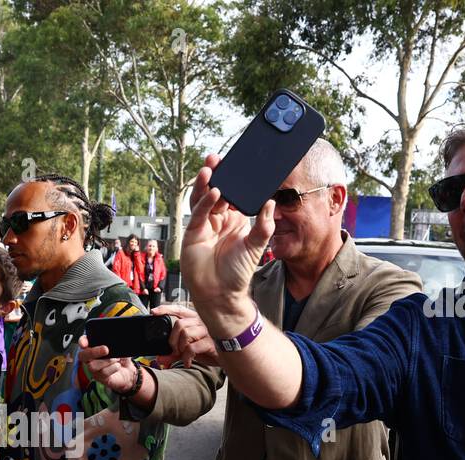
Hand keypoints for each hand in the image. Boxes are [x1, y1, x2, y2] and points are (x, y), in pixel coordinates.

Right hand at [78, 334, 139, 393]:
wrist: (127, 371)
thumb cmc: (121, 357)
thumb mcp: (119, 347)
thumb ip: (113, 343)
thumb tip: (111, 344)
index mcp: (92, 346)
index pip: (83, 342)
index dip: (82, 341)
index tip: (84, 344)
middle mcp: (89, 358)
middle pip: (83, 355)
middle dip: (94, 352)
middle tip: (106, 349)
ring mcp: (93, 369)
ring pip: (93, 366)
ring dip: (108, 361)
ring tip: (117, 359)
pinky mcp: (99, 377)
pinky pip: (103, 372)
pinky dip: (113, 367)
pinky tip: (118, 366)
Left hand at [159, 303, 218, 366]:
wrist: (227, 358)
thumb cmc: (208, 350)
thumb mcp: (189, 350)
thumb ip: (174, 353)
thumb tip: (160, 359)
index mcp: (196, 319)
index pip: (179, 309)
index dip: (166, 309)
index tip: (154, 312)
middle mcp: (202, 322)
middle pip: (180, 324)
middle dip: (172, 339)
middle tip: (174, 350)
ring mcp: (207, 331)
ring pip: (186, 333)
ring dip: (180, 348)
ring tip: (183, 356)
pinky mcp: (211, 342)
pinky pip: (193, 347)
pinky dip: (186, 357)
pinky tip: (188, 362)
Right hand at [182, 153, 274, 333]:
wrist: (221, 294)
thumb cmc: (237, 273)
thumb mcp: (256, 246)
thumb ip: (264, 225)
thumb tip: (272, 203)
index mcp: (233, 219)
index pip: (232, 194)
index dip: (232, 180)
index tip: (235, 164)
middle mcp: (217, 219)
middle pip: (214, 191)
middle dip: (214, 175)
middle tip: (216, 159)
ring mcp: (204, 226)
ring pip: (202, 199)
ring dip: (204, 183)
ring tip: (209, 169)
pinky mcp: (193, 234)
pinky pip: (199, 214)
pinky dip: (205, 203)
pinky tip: (213, 193)